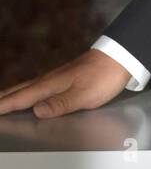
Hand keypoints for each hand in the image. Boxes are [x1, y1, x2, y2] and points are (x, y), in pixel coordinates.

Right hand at [0, 50, 130, 118]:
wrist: (120, 58)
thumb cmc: (103, 77)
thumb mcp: (84, 95)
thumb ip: (60, 104)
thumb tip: (36, 111)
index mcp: (51, 85)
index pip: (22, 98)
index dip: (5, 105)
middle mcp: (50, 80)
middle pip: (21, 90)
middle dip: (3, 98)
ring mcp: (58, 77)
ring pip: (28, 87)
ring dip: (13, 94)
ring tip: (2, 99)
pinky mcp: (66, 77)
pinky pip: (39, 86)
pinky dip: (28, 91)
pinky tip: (31, 93)